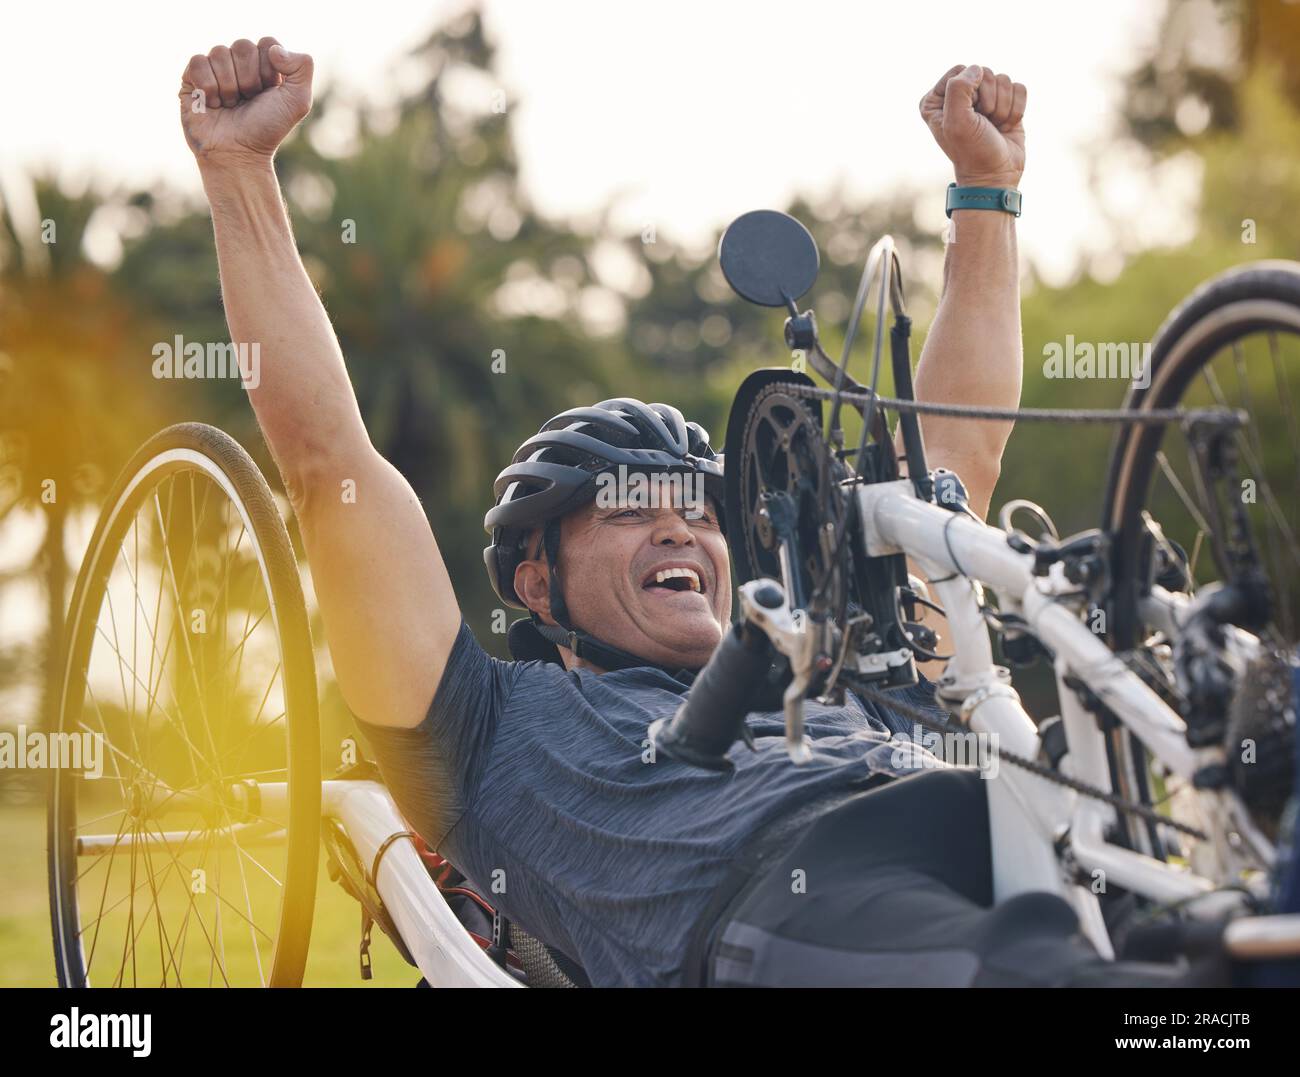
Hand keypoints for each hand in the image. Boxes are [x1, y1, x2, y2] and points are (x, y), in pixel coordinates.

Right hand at [179, 37, 312, 166]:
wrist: (238, 154)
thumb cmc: (267, 129)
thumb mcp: (298, 101)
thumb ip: (302, 66)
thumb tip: (274, 48)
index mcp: (265, 65)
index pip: (267, 43)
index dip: (268, 69)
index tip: (269, 92)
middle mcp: (239, 64)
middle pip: (242, 46)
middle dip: (249, 79)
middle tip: (248, 100)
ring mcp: (215, 69)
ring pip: (219, 52)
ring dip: (229, 86)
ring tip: (231, 105)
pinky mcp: (191, 78)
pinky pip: (198, 62)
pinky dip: (208, 86)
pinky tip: (213, 104)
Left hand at [920, 64, 1025, 188]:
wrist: (995, 175)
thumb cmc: (972, 151)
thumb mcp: (957, 122)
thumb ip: (958, 89)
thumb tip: (977, 69)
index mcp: (937, 99)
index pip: (961, 70)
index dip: (970, 91)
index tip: (968, 116)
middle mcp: (959, 95)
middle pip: (984, 72)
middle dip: (989, 100)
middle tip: (983, 124)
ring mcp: (983, 98)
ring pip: (1004, 79)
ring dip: (1003, 107)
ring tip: (994, 127)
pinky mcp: (1006, 103)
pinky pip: (1019, 88)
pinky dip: (1017, 109)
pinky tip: (1006, 126)